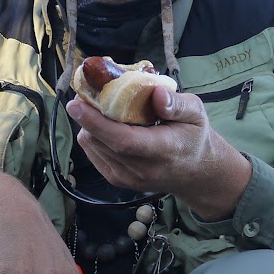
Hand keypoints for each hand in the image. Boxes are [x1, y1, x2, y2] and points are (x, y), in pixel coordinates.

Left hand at [67, 86, 251, 220]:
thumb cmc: (194, 136)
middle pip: (103, 142)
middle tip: (85, 94)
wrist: (197, 172)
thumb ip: (177, 104)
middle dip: (87, 117)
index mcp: (164, 151)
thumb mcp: (196, 113)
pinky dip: (93, 135)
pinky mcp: (118, 181)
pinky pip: (94, 154)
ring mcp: (129, 179)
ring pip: (94, 146)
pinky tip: (104, 125)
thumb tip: (155, 92)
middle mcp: (144, 169)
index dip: (97, 123)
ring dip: (89, 125)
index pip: (124, 141)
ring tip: (100, 108)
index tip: (76, 104)